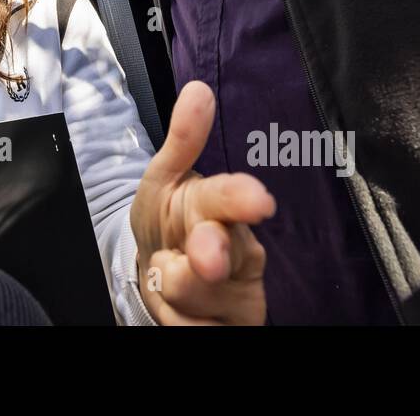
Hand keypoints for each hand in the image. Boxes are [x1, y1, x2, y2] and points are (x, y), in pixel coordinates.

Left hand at [130, 81, 275, 324]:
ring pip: (204, 294)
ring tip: (166, 273)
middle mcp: (237, 249)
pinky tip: (174, 308)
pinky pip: (196, 329)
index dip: (240, 198)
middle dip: (211, 255)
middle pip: (226, 252)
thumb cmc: (169, 221)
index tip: (257, 200)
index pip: (227, 198)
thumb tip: (198, 90)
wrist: (164, 277)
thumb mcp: (162, 181)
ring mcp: (237, 292)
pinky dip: (177, 321)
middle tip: (202, 257)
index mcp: (217, 206)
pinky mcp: (231, 324)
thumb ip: (182, 142)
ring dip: (173, 289)